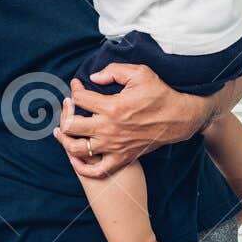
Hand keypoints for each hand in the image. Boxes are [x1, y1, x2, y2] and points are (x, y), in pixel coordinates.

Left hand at [53, 63, 208, 178]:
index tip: (77, 85)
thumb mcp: (140, 73)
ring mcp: (114, 146)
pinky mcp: (121, 157)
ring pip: (77, 148)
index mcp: (113, 107)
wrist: (178, 118)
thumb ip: (114, 71)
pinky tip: (76, 156)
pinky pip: (95, 170)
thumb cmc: (160, 94)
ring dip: (65, 139)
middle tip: (69, 106)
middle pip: (71, 125)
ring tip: (62, 130)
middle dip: (66, 113)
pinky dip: (82, 166)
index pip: (79, 98)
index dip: (75, 89)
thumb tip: (94, 77)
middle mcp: (110, 129)